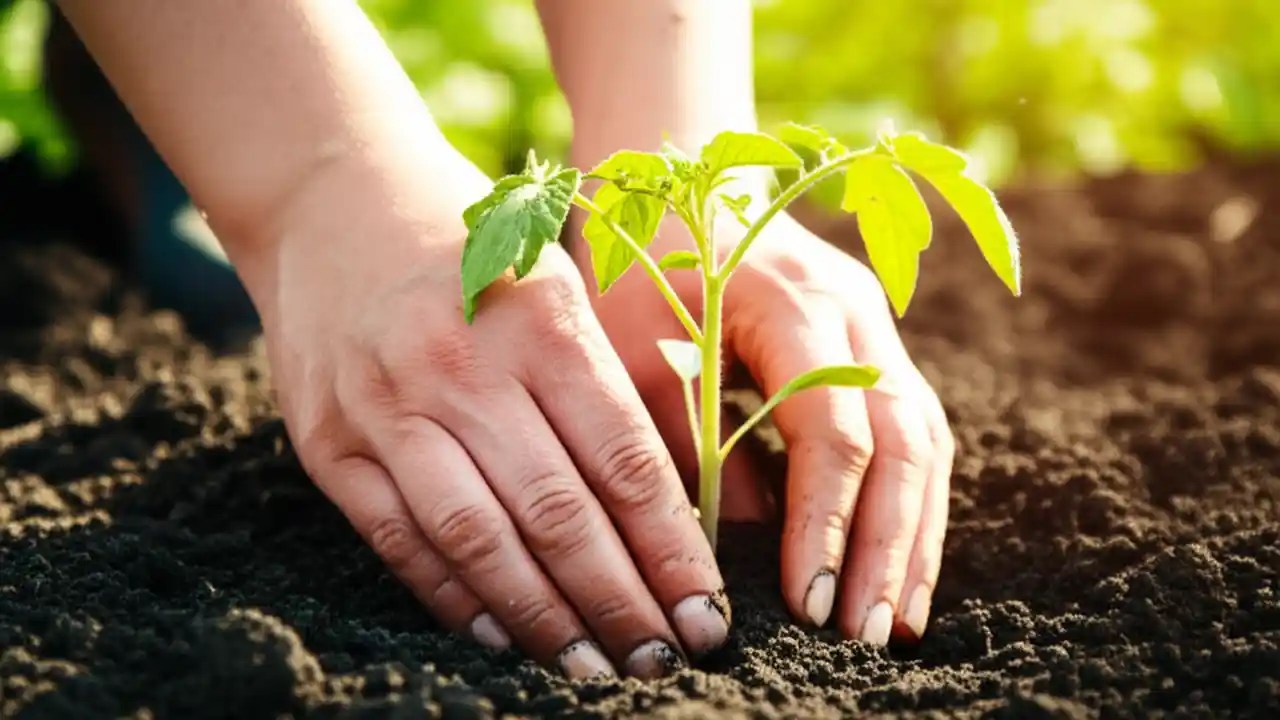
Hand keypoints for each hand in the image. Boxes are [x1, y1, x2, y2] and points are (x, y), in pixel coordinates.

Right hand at [238, 157, 729, 678]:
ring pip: (481, 541)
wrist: (330, 200)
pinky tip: (507, 637)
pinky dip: (457, 599)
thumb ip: (607, 387)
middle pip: (559, 515)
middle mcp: (465, 371)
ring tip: (595, 670)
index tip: (707, 613)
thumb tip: (669, 513)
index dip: (672, 550)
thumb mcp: (557, 286)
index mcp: (543, 325)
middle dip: (620, 602)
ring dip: (545, 619)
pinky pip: (400, 541)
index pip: (625, 462)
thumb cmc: (473, 249)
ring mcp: (389, 410)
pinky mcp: (330, 444)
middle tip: (663, 662)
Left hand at [578, 211, 953, 644]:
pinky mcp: (880, 353)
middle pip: (903, 444)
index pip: (834, 432)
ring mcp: (880, 331)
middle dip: (888, 549)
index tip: (807, 605)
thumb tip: (730, 559)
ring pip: (924, 445)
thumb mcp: (642, 352)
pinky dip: (910, 508)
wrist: (686, 188)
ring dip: (913, 540)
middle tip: (870, 638)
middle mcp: (859, 315)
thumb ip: (688, 446)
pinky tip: (899, 570)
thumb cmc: (647, 269)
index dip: (826, 524)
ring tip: (899, 624)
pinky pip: (915, 437)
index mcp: (798, 305)